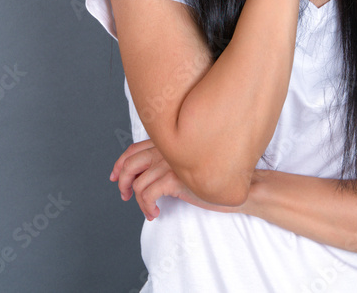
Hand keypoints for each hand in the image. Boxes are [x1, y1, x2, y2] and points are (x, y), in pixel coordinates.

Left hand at [110, 139, 243, 219]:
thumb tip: (146, 177)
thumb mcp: (189, 165)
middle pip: (129, 164)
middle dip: (122, 181)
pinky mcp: (174, 179)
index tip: (115, 176)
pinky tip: (155, 213)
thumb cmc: (217, 176)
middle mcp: (166, 150)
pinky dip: (146, 207)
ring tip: (149, 211)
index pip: (134, 149)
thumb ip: (170, 162)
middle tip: (123, 195)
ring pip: (137, 184)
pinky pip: (147, 195)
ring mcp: (170, 163)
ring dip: (138, 202)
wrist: (241, 185)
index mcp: (168, 143)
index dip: (120, 163)